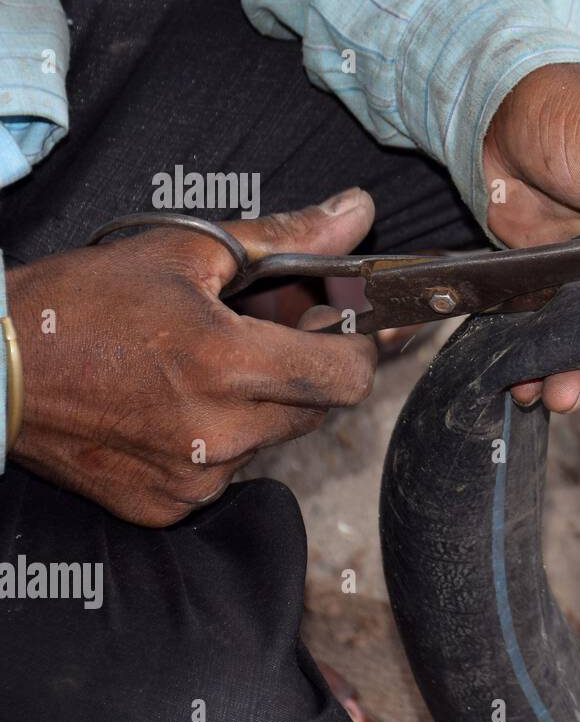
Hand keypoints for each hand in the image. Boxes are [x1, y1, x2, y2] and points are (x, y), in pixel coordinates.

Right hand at [7, 190, 378, 526]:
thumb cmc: (78, 303)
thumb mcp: (185, 252)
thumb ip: (287, 239)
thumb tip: (356, 214)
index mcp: (228, 366)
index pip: (348, 375)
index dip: (358, 345)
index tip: (345, 322)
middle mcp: (220, 434)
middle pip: (319, 407)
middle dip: (311, 365)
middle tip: (276, 326)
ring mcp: (194, 479)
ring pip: (275, 438)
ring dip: (267, 400)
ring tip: (215, 359)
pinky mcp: (167, 506)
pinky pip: (229, 471)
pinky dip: (225, 436)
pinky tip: (182, 401)